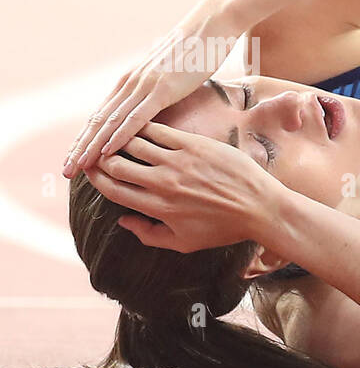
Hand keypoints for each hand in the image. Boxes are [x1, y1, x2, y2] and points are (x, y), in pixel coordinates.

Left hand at [64, 6, 244, 177]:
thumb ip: (158, 86)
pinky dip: (119, 136)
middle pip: (98, 121)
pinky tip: (107, 151)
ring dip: (92, 146)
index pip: (102, 114)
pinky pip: (135, 117)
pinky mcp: (161, 89)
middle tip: (67, 170)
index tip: (77, 158)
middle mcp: (130, 83)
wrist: (210, 25)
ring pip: (110, 122)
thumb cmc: (196, 48)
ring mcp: (144, 85)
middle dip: (81, 147)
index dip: (87, 138)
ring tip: (79, 167)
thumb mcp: (170, 71)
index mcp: (132, 81)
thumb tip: (157, 97)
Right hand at [84, 122, 281, 252]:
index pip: (113, 190)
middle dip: (101, 158)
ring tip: (114, 137)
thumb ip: (149, 235)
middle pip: (117, 165)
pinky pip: (159, 130)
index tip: (90, 172)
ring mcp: (179, 162)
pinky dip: (142, 127)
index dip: (96, 179)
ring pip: (133, 144)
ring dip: (119, 140)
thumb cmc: (224, 228)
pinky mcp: (195, 145)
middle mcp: (164, 183)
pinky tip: (137, 125)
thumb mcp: (185, 243)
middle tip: (97, 152)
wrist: (261, 208)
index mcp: (158, 208)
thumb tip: (123, 221)